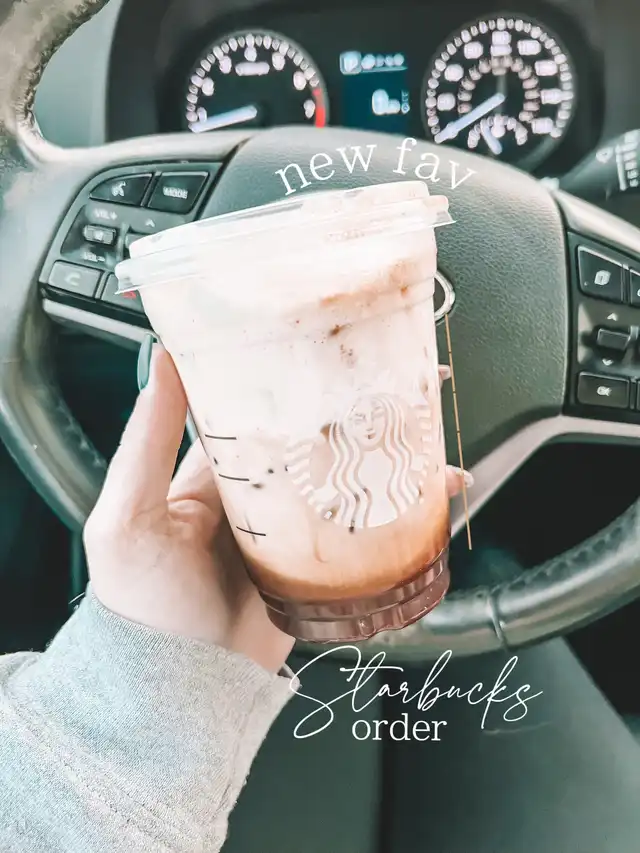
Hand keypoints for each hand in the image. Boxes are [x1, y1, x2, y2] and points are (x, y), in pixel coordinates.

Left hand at [84, 345, 471, 672]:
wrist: (181, 689)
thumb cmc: (140, 604)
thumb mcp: (128, 516)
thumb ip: (146, 441)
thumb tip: (163, 359)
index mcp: (215, 470)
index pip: (253, 405)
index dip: (283, 369)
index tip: (316, 336)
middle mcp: (260, 491)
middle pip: (314, 435)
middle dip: (353, 403)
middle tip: (397, 370)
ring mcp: (295, 527)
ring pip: (350, 475)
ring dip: (389, 451)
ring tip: (427, 424)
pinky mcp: (323, 564)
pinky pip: (366, 527)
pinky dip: (402, 509)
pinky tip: (432, 493)